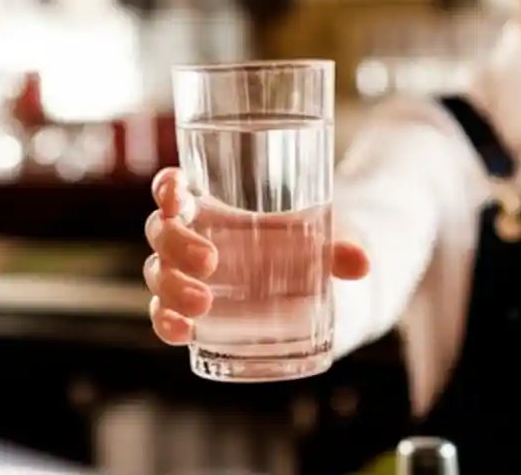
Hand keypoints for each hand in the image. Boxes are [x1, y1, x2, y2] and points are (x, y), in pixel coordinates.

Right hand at [143, 167, 370, 344]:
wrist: (315, 289)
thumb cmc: (307, 248)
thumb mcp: (324, 241)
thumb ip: (341, 247)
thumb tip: (361, 262)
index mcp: (212, 207)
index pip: (174, 189)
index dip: (166, 188)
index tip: (177, 195)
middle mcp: (192, 237)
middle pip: (162, 232)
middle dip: (177, 245)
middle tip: (210, 263)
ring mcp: (186, 276)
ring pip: (158, 274)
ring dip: (171, 288)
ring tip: (202, 305)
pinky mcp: (192, 312)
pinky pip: (165, 315)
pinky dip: (166, 323)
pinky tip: (181, 333)